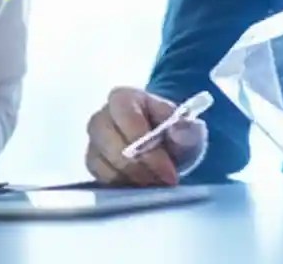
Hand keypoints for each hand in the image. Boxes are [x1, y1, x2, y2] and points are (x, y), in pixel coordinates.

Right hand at [85, 87, 206, 186]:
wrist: (167, 148)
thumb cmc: (175, 134)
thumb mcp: (190, 130)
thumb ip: (187, 129)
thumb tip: (176, 131)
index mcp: (124, 97)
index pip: (128, 118)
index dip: (148, 147)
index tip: (168, 170)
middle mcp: (103, 115)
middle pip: (111, 142)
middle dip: (139, 166)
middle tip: (162, 180)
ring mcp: (95, 139)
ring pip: (103, 162)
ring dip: (132, 177)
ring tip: (155, 182)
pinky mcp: (92, 160)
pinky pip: (100, 176)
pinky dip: (122, 184)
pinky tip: (141, 184)